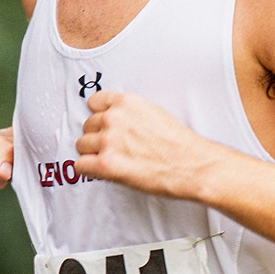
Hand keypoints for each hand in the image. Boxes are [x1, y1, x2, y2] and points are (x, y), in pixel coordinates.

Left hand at [74, 91, 219, 199]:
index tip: (105, 125)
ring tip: (114, 159)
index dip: (100, 116)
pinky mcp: (106, 164)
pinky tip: (105, 171)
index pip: (94, 102)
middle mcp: (114, 118)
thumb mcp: (155, 113)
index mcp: (127, 102)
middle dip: (98, 137)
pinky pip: (80, 165)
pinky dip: (90, 170)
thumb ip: (130, 113)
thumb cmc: (180, 144)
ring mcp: (108, 141)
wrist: (194, 166)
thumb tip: (113, 120)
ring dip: (94, 154)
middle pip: (87, 126)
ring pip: (81, 146)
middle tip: (116, 148)